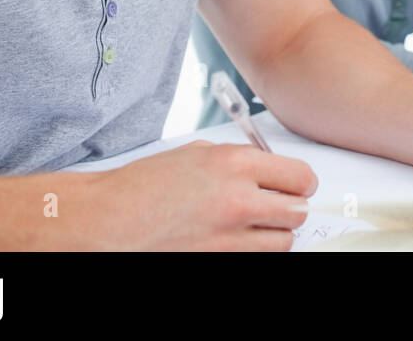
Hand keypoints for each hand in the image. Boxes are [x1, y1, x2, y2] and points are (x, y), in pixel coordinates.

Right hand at [88, 141, 315, 250]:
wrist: (109, 219)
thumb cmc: (145, 183)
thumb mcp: (198, 154)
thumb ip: (240, 159)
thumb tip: (270, 169)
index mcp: (235, 163)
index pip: (301, 178)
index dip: (303, 184)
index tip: (298, 186)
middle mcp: (237, 198)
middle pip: (298, 213)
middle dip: (292, 209)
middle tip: (278, 206)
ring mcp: (228, 235)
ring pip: (283, 242)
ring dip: (275, 233)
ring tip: (254, 224)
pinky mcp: (218, 258)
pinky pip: (255, 257)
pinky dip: (252, 249)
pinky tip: (235, 238)